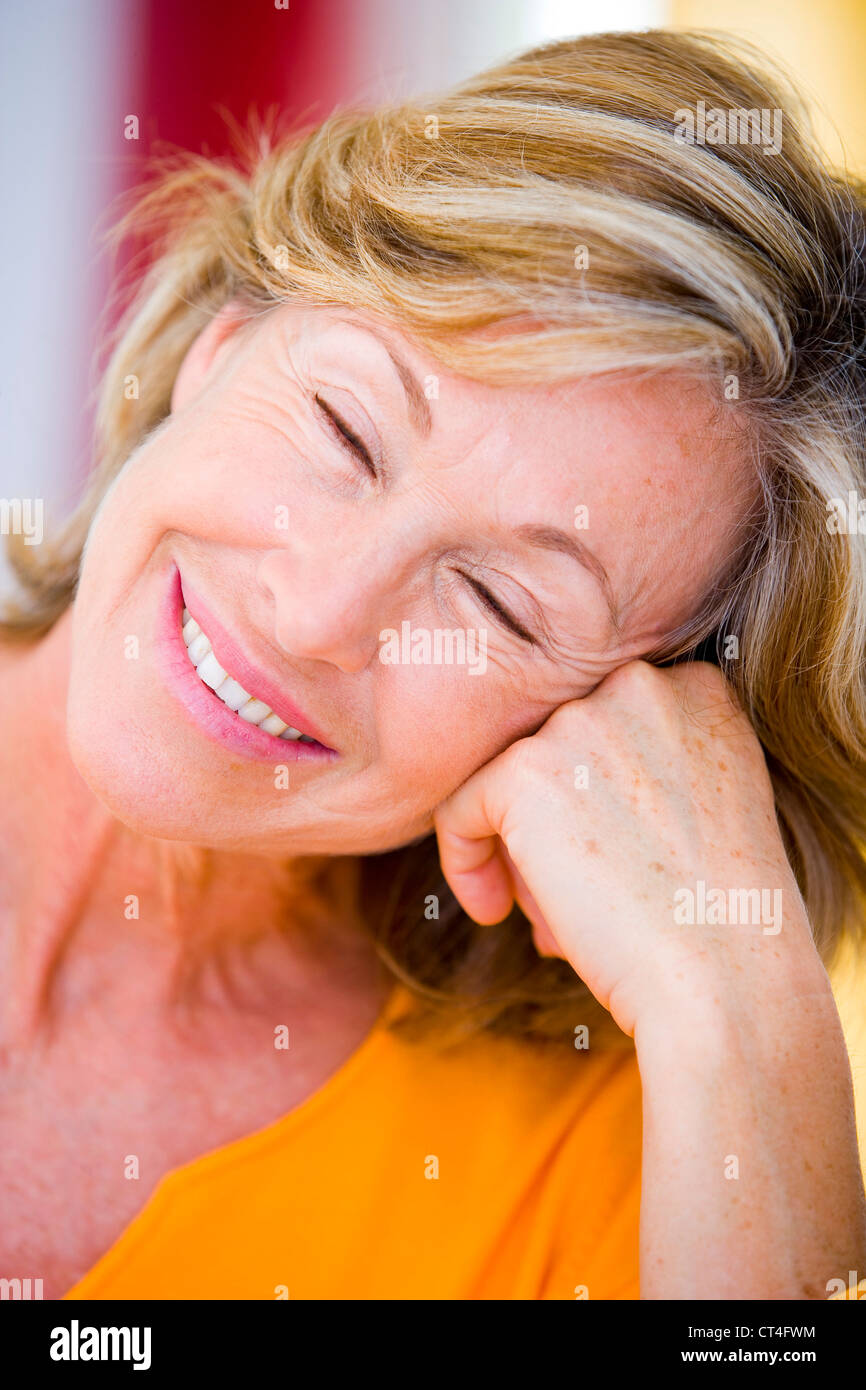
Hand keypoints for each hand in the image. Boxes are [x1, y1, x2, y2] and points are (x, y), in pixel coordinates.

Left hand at [433, 659, 815, 1036]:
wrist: (730, 977)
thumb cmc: (723, 919)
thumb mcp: (705, 807)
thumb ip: (640, 767)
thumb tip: (551, 785)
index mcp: (696, 689)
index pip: (607, 728)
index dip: (597, 798)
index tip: (609, 858)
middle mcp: (640, 685)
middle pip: (558, 751)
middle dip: (560, 826)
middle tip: (588, 898)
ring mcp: (581, 721)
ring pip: (512, 781)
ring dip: (525, 852)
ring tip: (563, 917)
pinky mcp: (525, 771)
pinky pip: (462, 807)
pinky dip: (466, 860)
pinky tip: (493, 910)